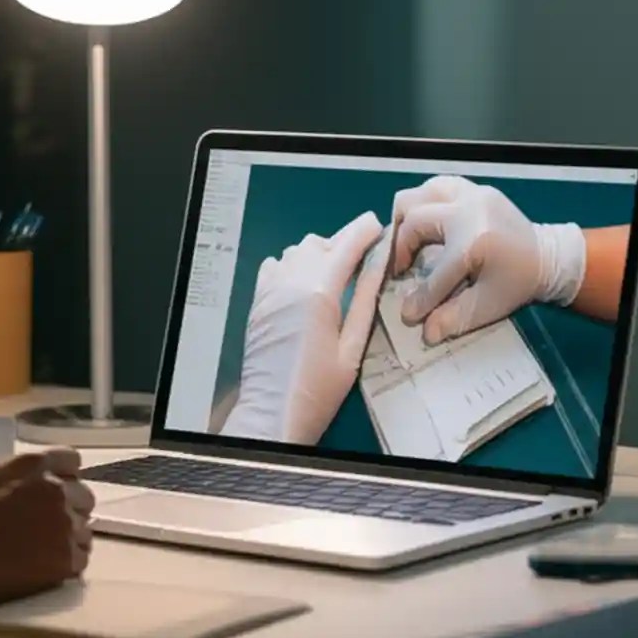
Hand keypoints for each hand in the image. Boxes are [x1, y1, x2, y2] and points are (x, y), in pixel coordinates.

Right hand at [0, 449, 94, 608]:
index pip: (71, 459)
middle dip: (70, 505)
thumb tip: (20, 481)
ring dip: (70, 535)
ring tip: (46, 548)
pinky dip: (69, 561)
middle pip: (84, 494)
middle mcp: (58, 489)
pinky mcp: (69, 558)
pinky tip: (48, 566)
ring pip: (85, 527)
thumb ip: (10, 474)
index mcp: (35, 464)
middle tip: (48, 521)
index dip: (63, 474)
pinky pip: (82, 556)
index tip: (54, 486)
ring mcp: (67, 524)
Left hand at [220, 211, 385, 444]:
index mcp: (320, 292)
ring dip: (319, 253)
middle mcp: (291, 282)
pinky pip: (276, 264)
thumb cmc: (319, 388)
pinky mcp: (258, 300)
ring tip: (335, 274)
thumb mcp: (353, 346)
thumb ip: (366, 299)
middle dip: (345, 243)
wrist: (273, 412)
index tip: (379, 226)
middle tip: (364, 257)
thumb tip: (380, 262)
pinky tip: (303, 283)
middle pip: (322, 242)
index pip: (347, 244)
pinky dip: (293, 264)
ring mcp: (270, 289)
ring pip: (298, 249)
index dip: (366, 230)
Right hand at [392, 175, 586, 343]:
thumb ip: (454, 318)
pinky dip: (424, 202)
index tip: (409, 314)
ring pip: (419, 194)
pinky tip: (426, 222)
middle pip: (414, 220)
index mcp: (473, 242)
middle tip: (403, 269)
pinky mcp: (474, 188)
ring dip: (408, 219)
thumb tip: (426, 332)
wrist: (548, 256)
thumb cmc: (517, 282)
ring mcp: (471, 193)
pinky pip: (437, 186)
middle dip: (402, 248)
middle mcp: (468, 210)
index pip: (434, 274)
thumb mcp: (488, 305)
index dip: (419, 298)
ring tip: (411, 242)